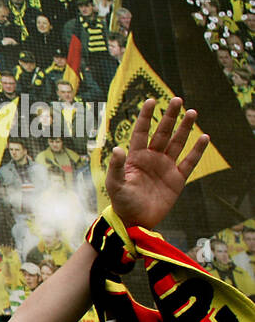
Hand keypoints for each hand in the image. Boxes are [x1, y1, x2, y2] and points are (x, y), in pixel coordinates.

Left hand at [105, 97, 207, 229]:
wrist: (135, 221)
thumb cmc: (122, 202)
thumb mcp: (115, 185)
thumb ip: (116, 167)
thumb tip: (117, 148)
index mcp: (136, 157)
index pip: (141, 132)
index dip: (146, 116)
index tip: (151, 100)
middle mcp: (152, 158)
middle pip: (163, 133)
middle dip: (170, 117)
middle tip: (177, 100)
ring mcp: (165, 167)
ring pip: (177, 143)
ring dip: (185, 128)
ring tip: (192, 112)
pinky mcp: (177, 179)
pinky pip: (189, 162)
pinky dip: (197, 150)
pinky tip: (205, 137)